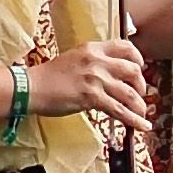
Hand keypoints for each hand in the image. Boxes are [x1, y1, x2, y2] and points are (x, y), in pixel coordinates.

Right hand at [33, 39, 152, 135]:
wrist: (30, 88)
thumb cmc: (48, 76)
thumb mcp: (74, 59)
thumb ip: (93, 62)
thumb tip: (111, 75)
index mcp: (93, 49)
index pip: (124, 47)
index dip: (137, 58)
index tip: (140, 67)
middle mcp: (97, 61)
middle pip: (132, 71)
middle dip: (140, 84)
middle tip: (139, 93)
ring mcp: (95, 79)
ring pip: (129, 93)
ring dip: (139, 105)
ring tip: (142, 113)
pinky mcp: (91, 97)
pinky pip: (119, 110)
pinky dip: (133, 119)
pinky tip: (142, 126)